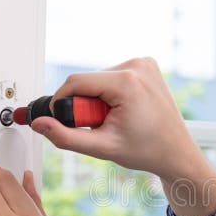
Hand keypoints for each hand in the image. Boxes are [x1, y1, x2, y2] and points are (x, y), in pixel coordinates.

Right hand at [31, 57, 215, 215]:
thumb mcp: (102, 147)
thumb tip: (39, 124)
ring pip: (99, 78)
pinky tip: (124, 109)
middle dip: (86, 105)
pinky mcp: (146, 64)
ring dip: (98, 99)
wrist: (176, 152)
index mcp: (127, 82)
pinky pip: (113, 76)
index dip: (63, 103)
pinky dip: (111, 92)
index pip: (75, 82)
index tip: (67, 122)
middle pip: (88, 80)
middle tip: (102, 126)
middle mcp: (138, 65)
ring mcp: (144, 63)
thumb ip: (66, 137)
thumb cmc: (147, 150)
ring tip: (116, 119)